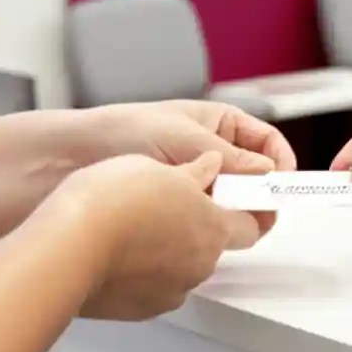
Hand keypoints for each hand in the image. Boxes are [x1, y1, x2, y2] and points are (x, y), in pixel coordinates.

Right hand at [41, 152, 256, 320]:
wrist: (66, 248)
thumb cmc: (113, 202)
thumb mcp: (159, 168)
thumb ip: (194, 172)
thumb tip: (211, 165)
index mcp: (213, 229)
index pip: (250, 226)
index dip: (241, 212)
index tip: (227, 200)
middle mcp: (200, 266)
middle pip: (210, 248)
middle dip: (193, 230)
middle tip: (164, 208)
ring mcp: (170, 292)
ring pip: (180, 270)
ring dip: (165, 253)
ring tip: (131, 230)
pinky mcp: (139, 311)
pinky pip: (149, 289)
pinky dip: (139, 275)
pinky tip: (114, 255)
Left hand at [75, 101, 298, 235]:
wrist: (67, 159)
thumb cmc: (122, 131)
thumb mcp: (184, 138)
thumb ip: (231, 158)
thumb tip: (269, 173)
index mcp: (219, 124)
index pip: (266, 142)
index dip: (280, 161)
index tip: (284, 184)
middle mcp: (213, 152)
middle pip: (256, 175)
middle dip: (262, 193)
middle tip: (265, 213)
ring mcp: (197, 180)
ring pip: (235, 199)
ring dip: (239, 210)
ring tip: (233, 220)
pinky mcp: (180, 206)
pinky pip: (210, 217)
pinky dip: (216, 223)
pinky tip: (209, 228)